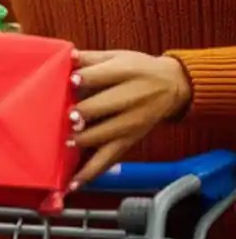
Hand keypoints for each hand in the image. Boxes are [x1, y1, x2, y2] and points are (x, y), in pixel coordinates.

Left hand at [70, 50, 190, 186]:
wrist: (174, 87)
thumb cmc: (138, 69)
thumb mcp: (117, 56)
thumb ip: (90, 58)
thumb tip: (65, 56)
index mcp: (127, 72)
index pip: (103, 76)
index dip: (86, 78)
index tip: (71, 80)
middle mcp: (132, 99)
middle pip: (106, 106)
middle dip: (86, 112)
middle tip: (69, 117)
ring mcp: (131, 123)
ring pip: (107, 135)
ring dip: (86, 141)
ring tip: (67, 144)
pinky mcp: (129, 141)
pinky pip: (108, 159)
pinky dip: (90, 173)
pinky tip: (73, 183)